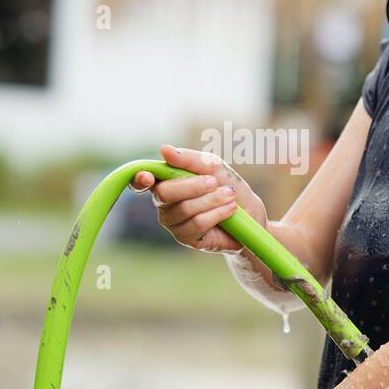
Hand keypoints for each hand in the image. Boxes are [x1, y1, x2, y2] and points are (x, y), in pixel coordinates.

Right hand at [128, 144, 268, 253]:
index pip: (140, 181)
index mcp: (165, 181)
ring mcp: (172, 222)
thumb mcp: (213, 166)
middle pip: (165, 192)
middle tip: (214, 182)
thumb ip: (189, 159)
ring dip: (212, 199)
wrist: (249, 215)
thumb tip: (164, 150)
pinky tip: (229, 210)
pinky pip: (196, 224)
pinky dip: (216, 213)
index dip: (139, 179)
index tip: (147, 176)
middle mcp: (163, 202)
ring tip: (229, 195)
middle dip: (193, 185)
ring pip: (184, 208)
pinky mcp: (185, 238)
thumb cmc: (227, 186)